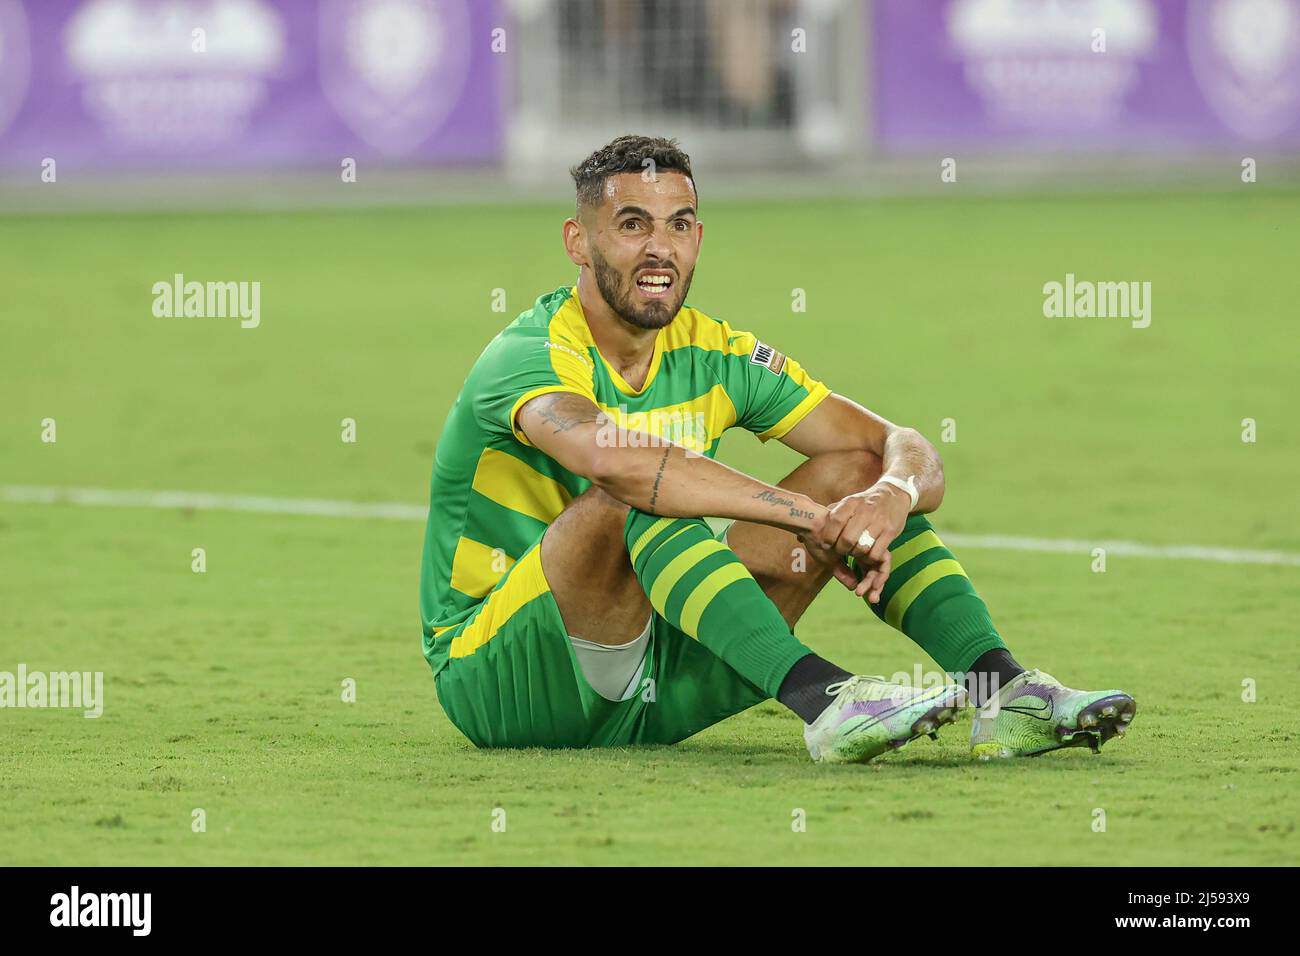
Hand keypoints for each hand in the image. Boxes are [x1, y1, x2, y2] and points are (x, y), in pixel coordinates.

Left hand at [813, 481, 912, 603]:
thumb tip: (800, 535)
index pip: (835, 521)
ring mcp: (879, 521)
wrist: (894, 494)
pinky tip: (867, 555)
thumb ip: (829, 517)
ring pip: (862, 547)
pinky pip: (876, 552)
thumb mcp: (848, 503)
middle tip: (840, 552)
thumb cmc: (865, 503)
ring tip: (854, 553)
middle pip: (847, 539)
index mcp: (851, 503)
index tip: (825, 544)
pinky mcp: (891, 531)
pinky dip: (869, 558)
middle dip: (841, 549)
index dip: (828, 536)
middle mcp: (865, 511)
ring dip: (855, 555)